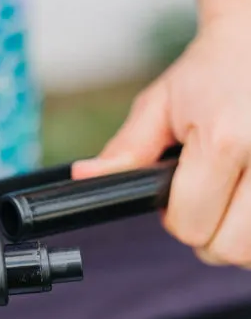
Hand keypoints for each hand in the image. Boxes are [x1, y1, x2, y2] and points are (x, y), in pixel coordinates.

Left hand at [74, 12, 250, 266]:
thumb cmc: (214, 70)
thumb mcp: (162, 103)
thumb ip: (126, 150)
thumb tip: (85, 179)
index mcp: (226, 140)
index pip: (190, 225)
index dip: (176, 218)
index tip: (179, 193)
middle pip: (231, 249)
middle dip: (210, 235)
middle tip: (209, 200)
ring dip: (241, 237)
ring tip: (233, 198)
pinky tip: (248, 198)